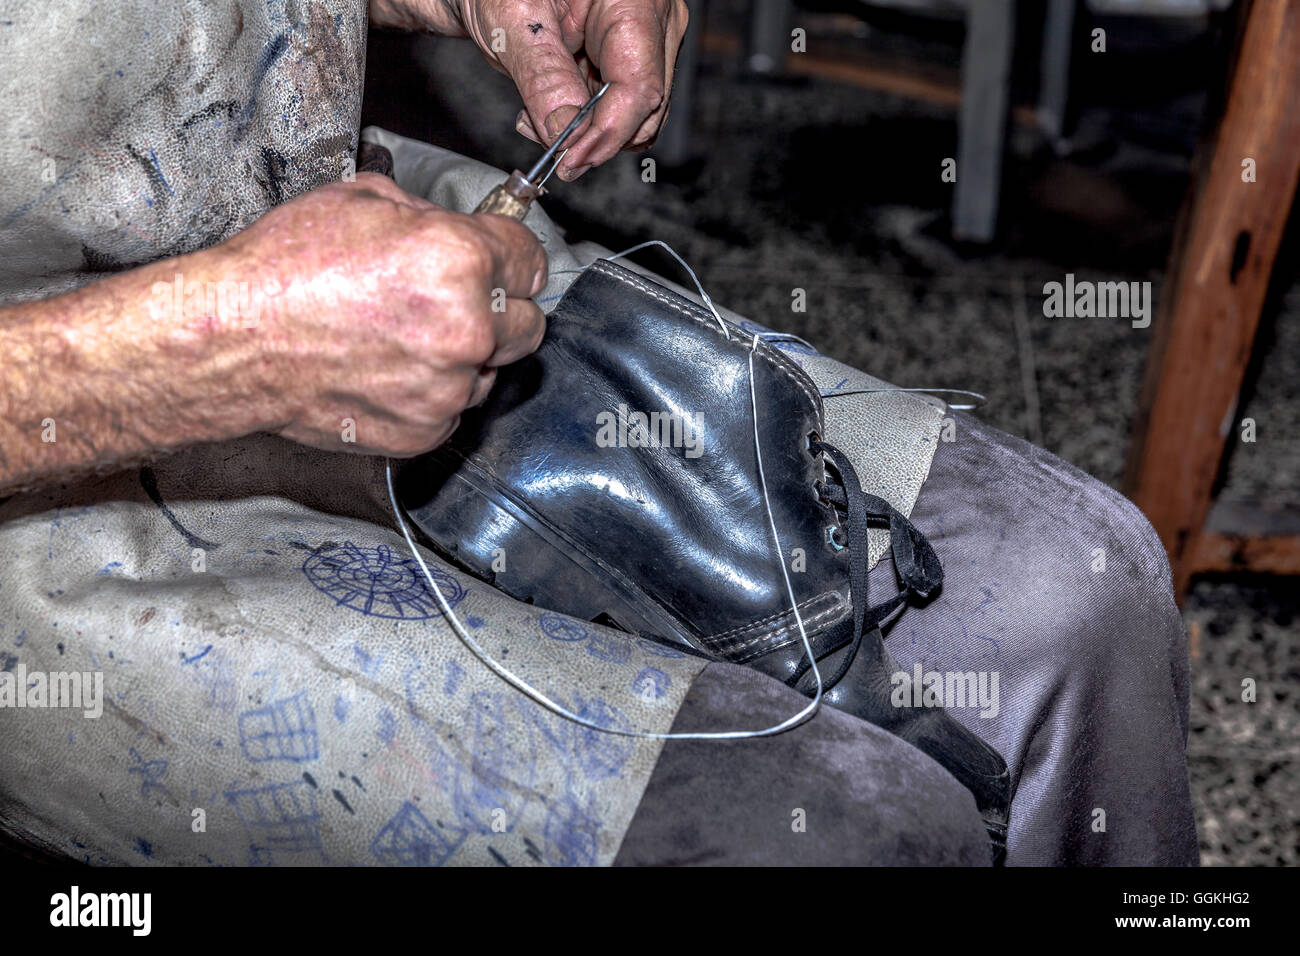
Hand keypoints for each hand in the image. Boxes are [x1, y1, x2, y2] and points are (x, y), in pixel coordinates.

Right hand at [225, 172, 547, 456]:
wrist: (234, 340)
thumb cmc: (285, 271)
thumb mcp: (363, 201)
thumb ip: (431, 217)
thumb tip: (459, 229)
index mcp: (460, 261)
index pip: (533, 263)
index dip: (514, 260)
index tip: (504, 265)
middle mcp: (466, 327)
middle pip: (528, 324)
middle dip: (499, 311)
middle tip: (453, 303)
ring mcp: (447, 386)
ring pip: (491, 371)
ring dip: (463, 357)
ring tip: (403, 338)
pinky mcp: (426, 429)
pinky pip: (453, 409)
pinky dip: (431, 394)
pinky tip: (387, 370)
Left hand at [373, 0, 688, 180]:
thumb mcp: (513, 22)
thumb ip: (542, 76)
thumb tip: (565, 130)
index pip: (641, 83)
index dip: (607, 130)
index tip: (570, 157)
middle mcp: (651, 20)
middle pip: (646, 106)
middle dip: (595, 137)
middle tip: (551, 147)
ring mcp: (644, 43)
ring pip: (636, 116)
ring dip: (588, 135)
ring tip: (539, 120)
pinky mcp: (627, 63)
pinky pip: (620, 112)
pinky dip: (586, 126)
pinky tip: (551, 112)